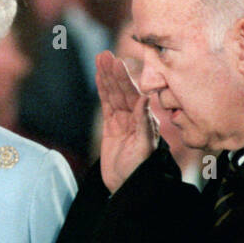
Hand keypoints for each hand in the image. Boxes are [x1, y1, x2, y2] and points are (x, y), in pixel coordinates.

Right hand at [95, 49, 157, 193]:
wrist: (129, 187)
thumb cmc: (141, 170)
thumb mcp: (145, 147)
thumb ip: (144, 123)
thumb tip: (145, 98)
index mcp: (145, 119)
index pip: (132, 94)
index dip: (123, 78)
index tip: (116, 62)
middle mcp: (135, 116)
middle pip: (121, 90)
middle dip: (112, 73)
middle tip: (104, 55)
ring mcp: (122, 120)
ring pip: (113, 94)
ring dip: (106, 77)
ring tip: (100, 59)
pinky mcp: (112, 127)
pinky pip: (106, 104)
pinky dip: (102, 90)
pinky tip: (99, 77)